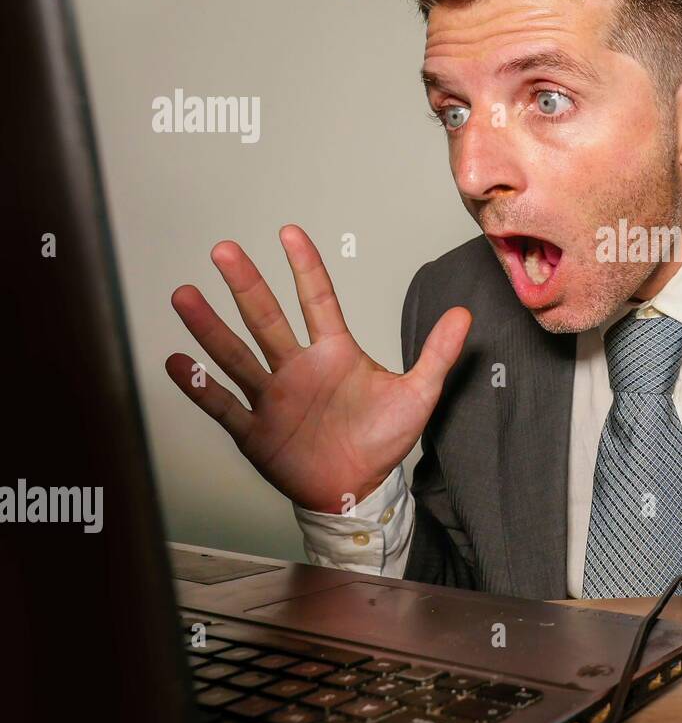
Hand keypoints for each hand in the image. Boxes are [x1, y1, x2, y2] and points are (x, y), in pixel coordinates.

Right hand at [164, 225, 469, 512]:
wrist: (360, 490)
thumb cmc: (383, 440)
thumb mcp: (419, 393)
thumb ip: (438, 353)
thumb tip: (464, 315)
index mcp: (333, 353)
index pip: (317, 300)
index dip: (305, 266)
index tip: (289, 232)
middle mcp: (297, 368)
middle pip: (267, 318)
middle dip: (246, 285)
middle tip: (224, 250)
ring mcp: (273, 397)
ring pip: (237, 355)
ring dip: (211, 328)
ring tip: (185, 296)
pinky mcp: (257, 431)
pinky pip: (224, 405)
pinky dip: (200, 387)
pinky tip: (177, 362)